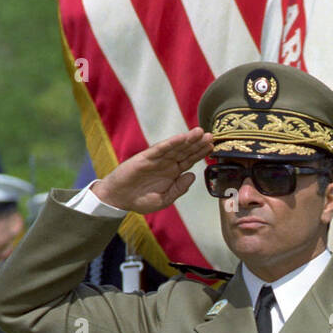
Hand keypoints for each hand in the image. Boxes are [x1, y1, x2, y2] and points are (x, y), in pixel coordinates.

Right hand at [91, 128, 212, 214]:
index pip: (190, 160)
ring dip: (187, 139)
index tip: (213, 146)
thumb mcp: (164, 199)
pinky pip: (160, 149)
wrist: (119, 199)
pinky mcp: (146, 158)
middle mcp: (167, 164)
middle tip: (211, 135)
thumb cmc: (141, 200)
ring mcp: (157, 159)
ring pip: (175, 147)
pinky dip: (171, 143)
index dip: (201, 153)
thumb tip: (192, 176)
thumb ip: (179, 188)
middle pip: (185, 151)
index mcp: (173, 173)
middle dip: (198, 143)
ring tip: (200, 132)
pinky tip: (181, 138)